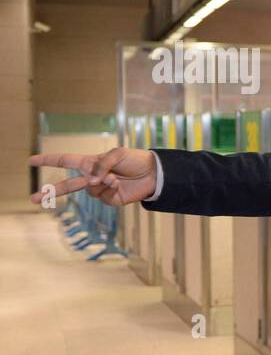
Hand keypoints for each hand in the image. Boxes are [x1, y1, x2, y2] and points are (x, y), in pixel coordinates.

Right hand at [28, 148, 157, 206]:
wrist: (154, 173)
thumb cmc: (135, 159)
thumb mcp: (117, 154)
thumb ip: (101, 165)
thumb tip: (91, 182)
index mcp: (90, 162)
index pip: (65, 161)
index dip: (48, 160)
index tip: (31, 160)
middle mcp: (92, 176)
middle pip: (67, 185)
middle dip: (50, 191)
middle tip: (34, 199)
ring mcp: (101, 189)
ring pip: (89, 190)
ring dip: (100, 183)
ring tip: (114, 178)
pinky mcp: (111, 199)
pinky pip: (102, 196)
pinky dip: (109, 189)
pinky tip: (118, 183)